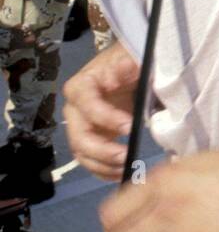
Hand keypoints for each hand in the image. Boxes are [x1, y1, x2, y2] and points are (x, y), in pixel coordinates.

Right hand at [63, 42, 139, 180]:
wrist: (130, 70)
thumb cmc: (129, 62)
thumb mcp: (129, 58)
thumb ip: (125, 64)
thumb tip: (117, 71)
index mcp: (81, 86)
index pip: (87, 105)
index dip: (106, 118)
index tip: (130, 127)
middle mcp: (75, 110)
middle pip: (79, 136)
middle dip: (102, 150)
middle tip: (126, 156)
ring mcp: (82, 128)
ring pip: (83, 154)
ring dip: (103, 166)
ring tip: (128, 168)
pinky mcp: (92, 141)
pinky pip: (91, 162)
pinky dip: (105, 171)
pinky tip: (123, 174)